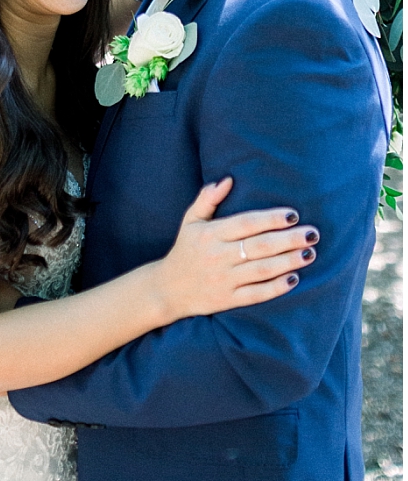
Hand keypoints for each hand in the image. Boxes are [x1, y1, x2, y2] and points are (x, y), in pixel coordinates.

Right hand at [155, 177, 318, 321]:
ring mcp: (223, 279)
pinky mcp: (227, 300)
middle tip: (312, 234)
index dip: (271, 219)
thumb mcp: (190, 221)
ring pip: (262, 270)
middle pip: (259, 246)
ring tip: (310, 253)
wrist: (167, 288)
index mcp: (210, 234)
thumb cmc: (186, 250)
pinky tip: (294, 279)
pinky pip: (256, 294)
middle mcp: (217, 256)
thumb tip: (228, 180)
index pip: (245, 224)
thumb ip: (207, 199)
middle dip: (288, 240)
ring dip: (288, 262)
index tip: (294, 215)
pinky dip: (276, 287)